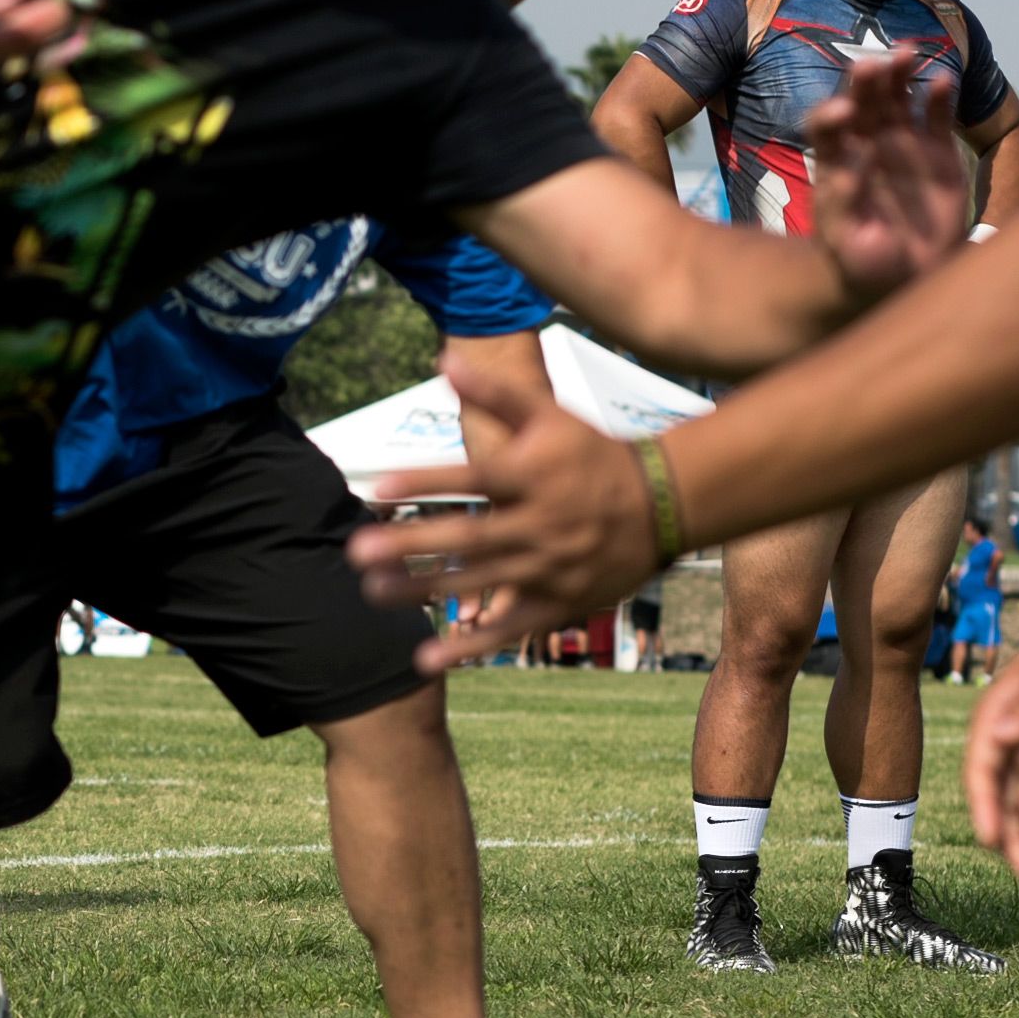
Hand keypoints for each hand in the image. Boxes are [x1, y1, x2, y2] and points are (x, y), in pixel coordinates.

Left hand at [347, 354, 657, 671]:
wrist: (662, 503)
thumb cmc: (592, 455)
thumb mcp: (550, 416)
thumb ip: (496, 392)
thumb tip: (444, 360)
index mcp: (533, 477)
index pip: (474, 478)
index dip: (427, 481)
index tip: (377, 488)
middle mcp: (540, 523)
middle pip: (469, 536)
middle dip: (411, 544)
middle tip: (356, 552)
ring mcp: (549, 567)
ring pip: (480, 582)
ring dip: (425, 590)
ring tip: (373, 592)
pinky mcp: (559, 602)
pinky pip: (510, 628)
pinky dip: (470, 645)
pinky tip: (427, 657)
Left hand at [805, 48, 975, 299]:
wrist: (910, 275)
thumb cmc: (867, 263)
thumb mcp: (848, 246)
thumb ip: (842, 208)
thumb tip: (848, 169)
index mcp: (836, 163)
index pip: (825, 129)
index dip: (831, 116)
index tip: (843, 114)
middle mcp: (866, 142)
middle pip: (861, 101)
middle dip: (864, 82)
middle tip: (871, 66)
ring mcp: (902, 141)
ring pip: (897, 96)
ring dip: (899, 73)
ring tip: (907, 54)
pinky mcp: (937, 148)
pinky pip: (937, 114)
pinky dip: (940, 95)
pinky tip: (944, 79)